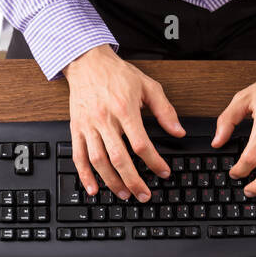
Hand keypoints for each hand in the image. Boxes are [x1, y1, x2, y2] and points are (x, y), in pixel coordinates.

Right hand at [64, 44, 184, 201]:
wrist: (86, 61)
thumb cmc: (117, 74)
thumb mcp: (147, 86)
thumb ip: (165, 110)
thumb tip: (179, 132)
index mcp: (125, 110)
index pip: (141, 144)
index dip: (154, 162)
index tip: (163, 172)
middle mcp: (105, 119)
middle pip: (119, 158)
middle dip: (133, 181)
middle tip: (144, 195)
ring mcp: (88, 126)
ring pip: (99, 161)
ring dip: (111, 181)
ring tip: (124, 195)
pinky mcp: (76, 128)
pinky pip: (78, 156)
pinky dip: (84, 175)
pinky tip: (93, 189)